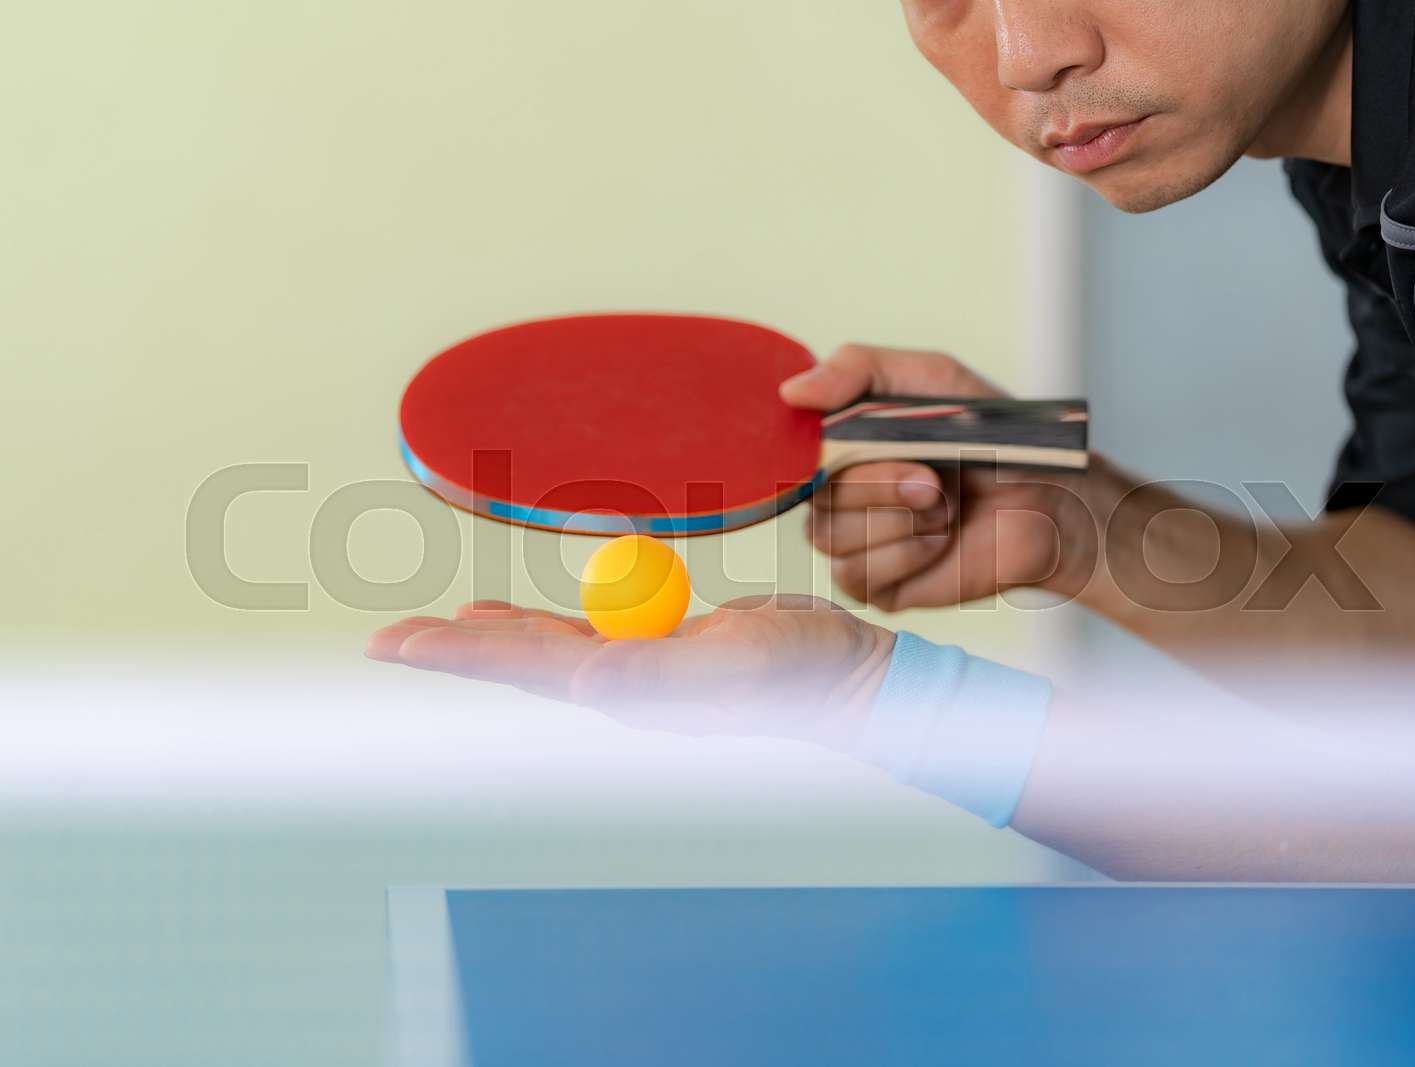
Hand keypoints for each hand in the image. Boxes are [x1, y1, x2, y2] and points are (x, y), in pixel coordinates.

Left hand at [366, 595, 895, 750]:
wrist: (845, 674)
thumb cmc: (801, 673)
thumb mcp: (735, 665)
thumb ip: (659, 673)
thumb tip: (580, 680)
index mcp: (629, 691)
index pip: (524, 669)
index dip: (457, 655)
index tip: (396, 645)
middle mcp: (622, 684)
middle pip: (516, 661)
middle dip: (450, 650)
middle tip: (384, 640)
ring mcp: (637, 666)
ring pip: (540, 648)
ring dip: (484, 637)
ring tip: (435, 631)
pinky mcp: (656, 646)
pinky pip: (578, 633)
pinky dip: (533, 623)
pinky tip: (510, 617)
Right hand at [781, 344, 1093, 610]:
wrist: (1052, 502)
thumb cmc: (996, 440)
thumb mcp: (931, 380)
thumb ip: (857, 370)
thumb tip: (791, 391)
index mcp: (843, 443)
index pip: (791, 448)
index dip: (814, 450)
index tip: (849, 441)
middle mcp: (841, 494)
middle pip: (812, 497)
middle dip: (877, 484)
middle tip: (932, 477)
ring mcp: (857, 542)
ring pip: (830, 538)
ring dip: (898, 520)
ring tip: (946, 507)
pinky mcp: (880, 585)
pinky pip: (858, 575)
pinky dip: (907, 553)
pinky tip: (942, 541)